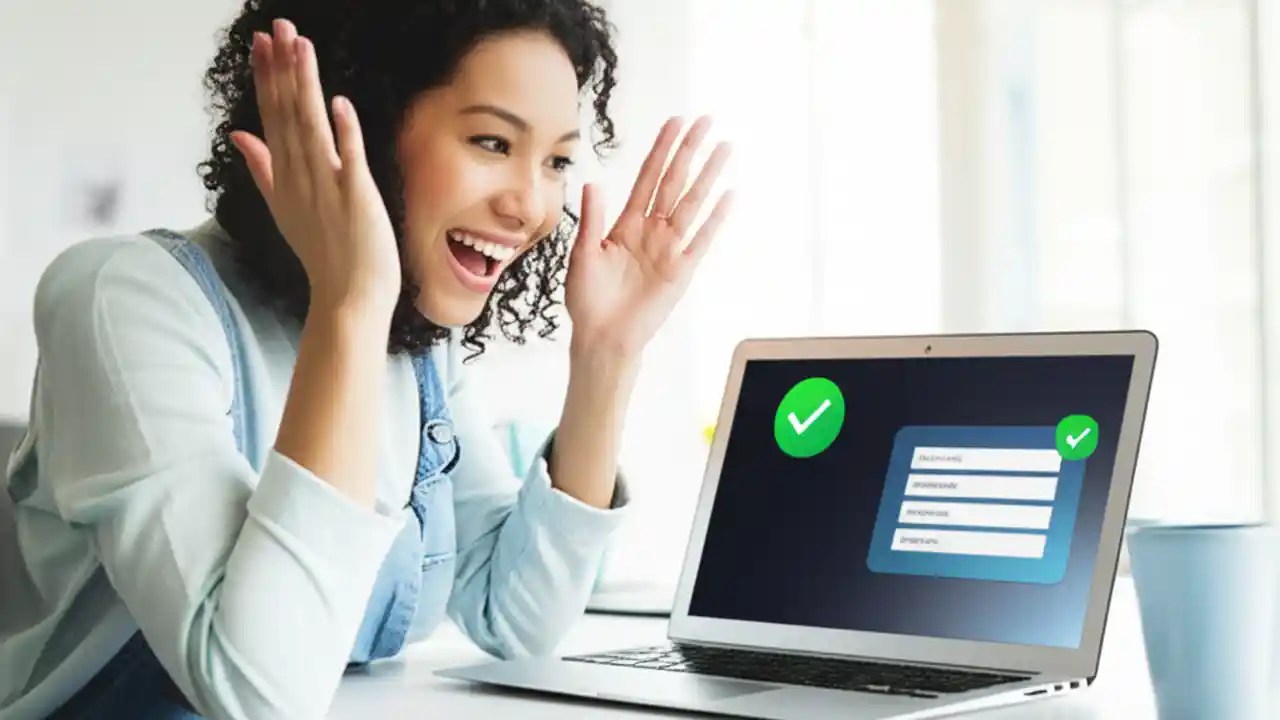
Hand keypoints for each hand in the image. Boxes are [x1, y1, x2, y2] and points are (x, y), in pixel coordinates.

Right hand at [229, 19, 400, 316]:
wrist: (348, 298)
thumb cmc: (324, 255)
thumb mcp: (283, 207)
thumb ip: (262, 168)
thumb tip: (239, 134)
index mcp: (283, 178)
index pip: (272, 118)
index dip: (267, 78)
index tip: (262, 43)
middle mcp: (299, 179)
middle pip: (287, 115)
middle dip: (282, 69)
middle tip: (278, 27)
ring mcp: (326, 189)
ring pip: (312, 128)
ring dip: (306, 86)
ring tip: (301, 46)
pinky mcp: (355, 200)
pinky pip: (349, 160)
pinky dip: (344, 132)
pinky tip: (339, 102)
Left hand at [565, 116, 733, 357]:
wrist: (601, 338)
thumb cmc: (588, 300)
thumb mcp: (582, 254)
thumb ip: (591, 219)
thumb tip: (594, 183)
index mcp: (626, 224)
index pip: (648, 177)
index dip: (662, 149)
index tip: (675, 123)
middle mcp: (651, 231)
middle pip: (674, 182)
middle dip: (689, 151)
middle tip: (706, 121)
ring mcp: (668, 249)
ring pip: (691, 203)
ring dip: (708, 175)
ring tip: (724, 148)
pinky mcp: (680, 271)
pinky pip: (701, 240)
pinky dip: (715, 218)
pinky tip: (728, 195)